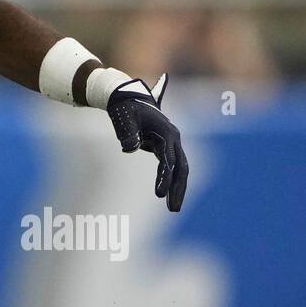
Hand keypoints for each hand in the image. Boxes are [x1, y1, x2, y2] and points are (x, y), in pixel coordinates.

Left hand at [105, 73, 188, 211]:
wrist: (125, 97)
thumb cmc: (124, 108)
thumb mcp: (124, 119)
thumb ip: (128, 133)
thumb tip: (129, 149)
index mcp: (166, 132)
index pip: (169, 160)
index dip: (165, 178)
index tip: (158, 195)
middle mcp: (173, 138)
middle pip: (181, 168)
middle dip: (178, 189)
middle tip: (173, 209)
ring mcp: (171, 143)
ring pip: (180, 169)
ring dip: (177, 188)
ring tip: (173, 208)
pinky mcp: (164, 146)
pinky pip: (172, 166)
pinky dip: (171, 180)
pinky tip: (167, 194)